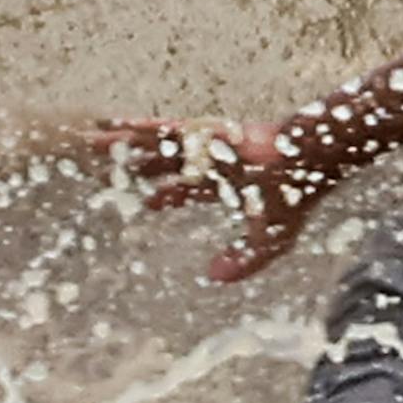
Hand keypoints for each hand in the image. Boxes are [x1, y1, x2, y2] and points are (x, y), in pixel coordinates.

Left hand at [1, 107, 343, 280]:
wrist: (308, 160)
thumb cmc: (294, 197)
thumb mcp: (270, 240)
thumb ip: (244, 261)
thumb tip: (212, 277)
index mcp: (225, 182)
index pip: (189, 190)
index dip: (167, 195)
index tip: (146, 202)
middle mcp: (207, 161)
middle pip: (164, 164)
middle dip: (137, 167)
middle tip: (107, 170)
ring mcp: (202, 145)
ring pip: (156, 146)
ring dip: (125, 147)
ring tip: (94, 145)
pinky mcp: (200, 132)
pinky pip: (160, 130)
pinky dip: (136, 129)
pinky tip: (113, 125)